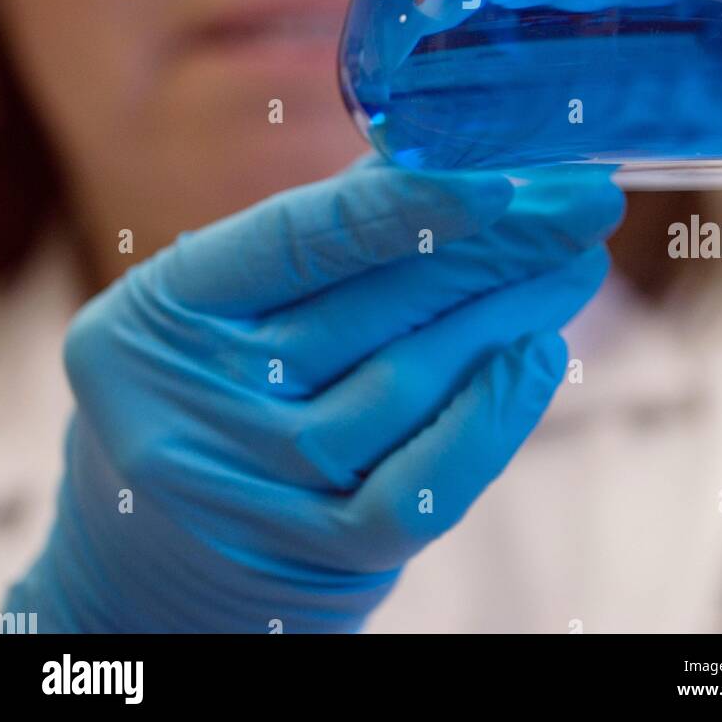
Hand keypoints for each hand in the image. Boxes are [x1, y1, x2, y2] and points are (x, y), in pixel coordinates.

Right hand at [5, 156, 622, 632]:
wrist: (145, 563)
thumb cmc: (195, 395)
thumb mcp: (211, 309)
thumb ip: (316, 237)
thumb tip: (440, 159)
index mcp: (164, 315)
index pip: (296, 241)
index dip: (405, 203)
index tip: (503, 176)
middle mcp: (203, 401)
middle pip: (374, 307)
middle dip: (496, 245)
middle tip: (577, 205)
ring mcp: (261, 485)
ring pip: (410, 383)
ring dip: (510, 313)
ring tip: (572, 264)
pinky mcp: (318, 558)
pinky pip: (422, 488)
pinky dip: (491, 418)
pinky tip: (539, 355)